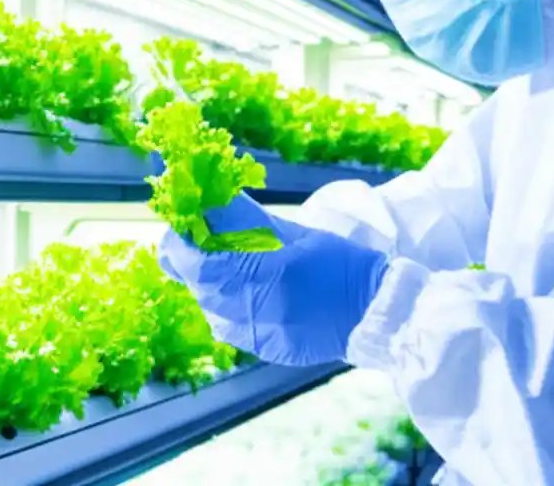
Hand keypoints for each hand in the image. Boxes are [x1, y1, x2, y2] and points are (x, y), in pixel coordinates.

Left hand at [158, 192, 389, 366]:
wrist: (374, 311)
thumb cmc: (337, 262)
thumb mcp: (291, 232)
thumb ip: (246, 225)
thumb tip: (209, 204)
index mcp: (256, 271)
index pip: (190, 259)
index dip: (178, 243)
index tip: (183, 228)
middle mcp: (248, 308)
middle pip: (196, 284)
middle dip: (195, 263)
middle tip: (206, 244)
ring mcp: (254, 334)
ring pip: (210, 308)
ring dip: (212, 287)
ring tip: (237, 270)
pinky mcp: (263, 349)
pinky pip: (230, 327)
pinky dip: (231, 309)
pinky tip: (253, 296)